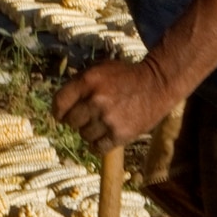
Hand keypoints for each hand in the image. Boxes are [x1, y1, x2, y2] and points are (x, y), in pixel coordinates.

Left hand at [54, 58, 178, 154]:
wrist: (157, 85)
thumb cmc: (126, 76)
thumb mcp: (101, 69)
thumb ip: (81, 84)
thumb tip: (61, 105)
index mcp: (88, 81)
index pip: (59, 103)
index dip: (59, 111)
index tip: (62, 115)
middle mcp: (96, 100)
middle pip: (71, 121)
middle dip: (77, 120)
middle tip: (89, 116)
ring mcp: (108, 119)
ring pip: (84, 135)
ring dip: (90, 131)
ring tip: (103, 123)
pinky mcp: (120, 134)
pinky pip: (97, 147)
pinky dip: (99, 143)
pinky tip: (106, 135)